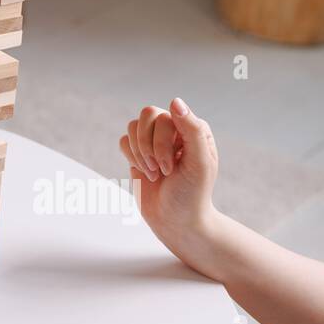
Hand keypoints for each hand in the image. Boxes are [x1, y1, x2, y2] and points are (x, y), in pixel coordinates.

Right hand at [119, 98, 220, 260]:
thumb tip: (174, 101)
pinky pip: (124, 141)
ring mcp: (155, 140)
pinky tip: (146, 173)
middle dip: (150, 146)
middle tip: (162, 170)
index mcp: (194, 129)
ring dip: (140, 154)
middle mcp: (175, 130)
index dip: (163, 141)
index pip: (168, 115)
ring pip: (133, 127)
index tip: (172, 167)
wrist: (176, 221)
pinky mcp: (138, 152)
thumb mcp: (199, 163)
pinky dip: (132, 158)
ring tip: (155, 173)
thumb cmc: (192, 194)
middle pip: (148, 116)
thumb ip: (192, 129)